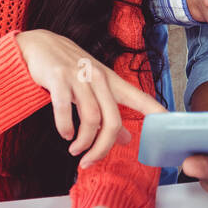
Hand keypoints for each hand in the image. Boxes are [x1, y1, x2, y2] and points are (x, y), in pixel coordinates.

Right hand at [15, 29, 165, 167]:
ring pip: (91, 119)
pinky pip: (65, 110)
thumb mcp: (93, 88)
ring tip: (75, 150)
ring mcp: (80, 78)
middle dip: (102, 148)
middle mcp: (99, 78)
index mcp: (111, 82)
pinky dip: (65, 127)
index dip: (156, 112)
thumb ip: (110, 113)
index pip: (140, 98)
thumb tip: (127, 138)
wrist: (38, 45)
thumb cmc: (69, 68)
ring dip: (83, 142)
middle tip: (90, 161)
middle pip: (113, 121)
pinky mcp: (58, 79)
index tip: (169, 125)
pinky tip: (64, 133)